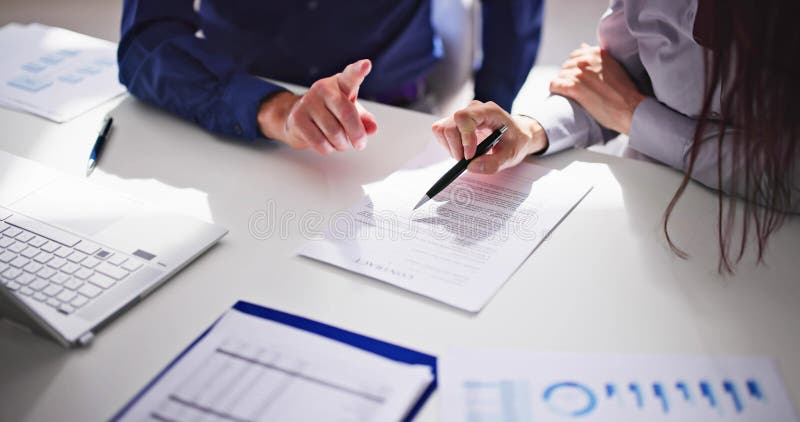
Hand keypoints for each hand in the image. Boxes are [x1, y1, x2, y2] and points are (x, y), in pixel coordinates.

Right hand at [257, 59, 377, 154]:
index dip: (358, 70)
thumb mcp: (352, 113)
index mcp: (340, 83)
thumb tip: (372, 128)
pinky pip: (319, 141)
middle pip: (346, 114)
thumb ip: (365, 120)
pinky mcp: (297, 118)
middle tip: (360, 144)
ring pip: (334, 132)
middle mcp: (323, 88)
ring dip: (341, 144)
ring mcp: (308, 102)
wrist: (297, 118)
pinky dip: (328, 148)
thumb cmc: (330, 113)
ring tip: (340, 143)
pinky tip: (327, 145)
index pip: (350, 76)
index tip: (366, 65)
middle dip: (356, 134)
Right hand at [431, 101, 547, 173]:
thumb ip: (493, 164)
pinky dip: (447, 145)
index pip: (464, 118)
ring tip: (464, 155)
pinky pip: (441, 131)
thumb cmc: (515, 141)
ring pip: (442, 129)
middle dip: (456, 148)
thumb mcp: (511, 156)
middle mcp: (473, 109)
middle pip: (450, 126)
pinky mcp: (456, 122)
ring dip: (450, 147)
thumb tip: (470, 167)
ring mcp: (463, 115)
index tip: (470, 156)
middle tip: (467, 160)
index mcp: (489, 112)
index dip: (464, 138)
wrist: (517, 134)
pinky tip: (461, 150)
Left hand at [550, 44, 645, 133]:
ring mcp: (580, 73)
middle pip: (566, 66)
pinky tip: (561, 96)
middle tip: (576, 90)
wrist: (631, 109)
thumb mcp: (613, 67)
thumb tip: (582, 46)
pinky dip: (556, 90)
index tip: (580, 80)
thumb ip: (597, 57)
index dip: (576, 69)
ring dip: (563, 85)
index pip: (575, 55)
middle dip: (568, 77)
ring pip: (560, 76)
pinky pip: (555, 84)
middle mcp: (587, 60)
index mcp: (597, 53)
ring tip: (572, 95)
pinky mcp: (574, 87)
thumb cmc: (624, 91)